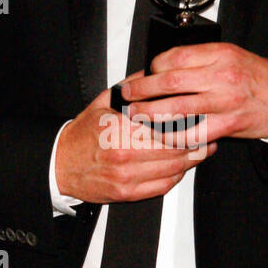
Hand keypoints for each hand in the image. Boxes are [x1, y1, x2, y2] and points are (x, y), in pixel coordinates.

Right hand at [55, 76, 216, 203]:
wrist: (60, 164)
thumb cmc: (82, 135)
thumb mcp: (104, 102)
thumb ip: (133, 87)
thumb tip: (156, 73)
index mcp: (120, 130)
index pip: (167, 128)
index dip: (188, 124)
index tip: (198, 118)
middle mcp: (125, 156)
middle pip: (175, 150)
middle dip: (196, 143)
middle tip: (206, 135)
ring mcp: (127, 178)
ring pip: (173, 170)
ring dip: (191, 160)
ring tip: (199, 150)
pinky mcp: (128, 194)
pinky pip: (163, 186)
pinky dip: (176, 175)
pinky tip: (180, 166)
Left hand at [121, 43, 267, 143]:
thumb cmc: (258, 77)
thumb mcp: (230, 57)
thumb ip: (200, 61)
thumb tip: (164, 68)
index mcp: (220, 54)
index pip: (175, 57)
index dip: (153, 67)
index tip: (143, 75)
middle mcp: (221, 75)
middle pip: (170, 82)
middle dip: (142, 90)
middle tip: (127, 96)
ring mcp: (224, 102)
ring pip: (177, 108)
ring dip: (151, 114)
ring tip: (135, 116)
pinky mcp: (228, 125)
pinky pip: (193, 132)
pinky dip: (174, 135)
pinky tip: (161, 135)